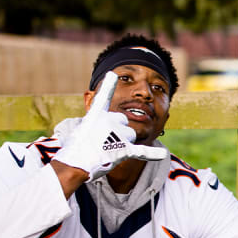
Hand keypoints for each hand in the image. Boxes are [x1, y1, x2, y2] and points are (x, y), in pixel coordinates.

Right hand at [53, 72, 168, 180]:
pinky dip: (153, 153)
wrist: (75, 163)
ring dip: (122, 142)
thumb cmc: (77, 148)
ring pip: (130, 135)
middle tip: (103, 141)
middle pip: (123, 121)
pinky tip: (162, 153)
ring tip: (107, 150)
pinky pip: (142, 151)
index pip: (103, 97)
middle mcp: (109, 120)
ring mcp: (118, 134)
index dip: (109, 85)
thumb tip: (107, 131)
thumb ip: (96, 125)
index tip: (113, 74)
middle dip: (118, 130)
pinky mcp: (124, 149)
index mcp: (97, 114)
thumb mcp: (81, 130)